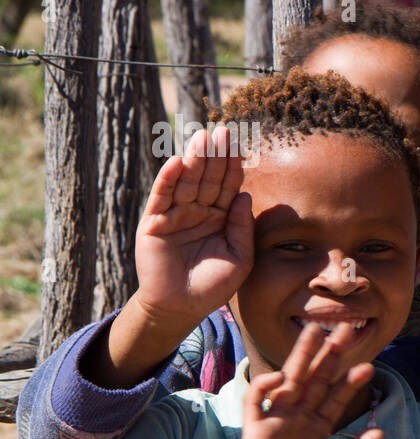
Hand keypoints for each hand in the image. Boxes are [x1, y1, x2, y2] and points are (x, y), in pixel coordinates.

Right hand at [134, 126, 253, 330]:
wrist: (181, 307)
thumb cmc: (214, 286)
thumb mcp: (240, 258)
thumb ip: (243, 227)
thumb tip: (245, 194)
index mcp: (221, 218)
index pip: (229, 186)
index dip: (234, 166)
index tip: (242, 145)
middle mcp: (199, 212)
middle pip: (208, 178)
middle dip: (216, 155)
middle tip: (224, 131)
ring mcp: (175, 215)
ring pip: (186, 182)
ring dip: (194, 159)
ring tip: (202, 138)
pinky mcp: (154, 222)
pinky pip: (162, 197)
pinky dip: (169, 179)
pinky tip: (178, 161)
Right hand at [220, 322, 382, 438]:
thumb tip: (380, 430)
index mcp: (316, 430)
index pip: (336, 398)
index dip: (350, 381)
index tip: (368, 365)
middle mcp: (297, 420)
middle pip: (316, 380)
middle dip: (330, 355)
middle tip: (346, 328)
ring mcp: (276, 422)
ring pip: (290, 380)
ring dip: (301, 356)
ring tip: (315, 331)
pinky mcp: (255, 430)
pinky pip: (257, 400)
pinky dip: (266, 385)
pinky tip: (281, 375)